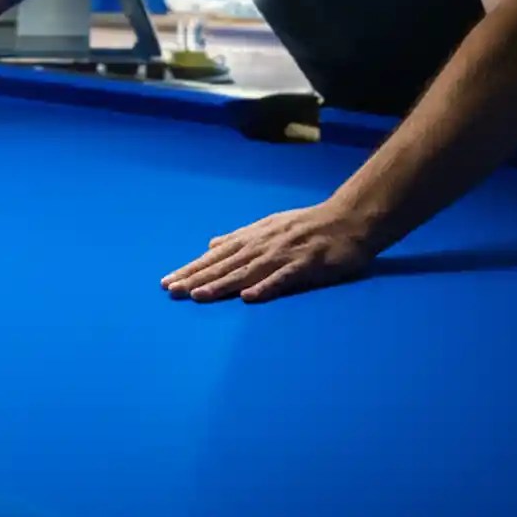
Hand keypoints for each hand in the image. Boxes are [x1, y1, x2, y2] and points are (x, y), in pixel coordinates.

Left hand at [161, 203, 376, 303]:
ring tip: (198, 296)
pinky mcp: (307, 264)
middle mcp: (262, 245)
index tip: (167, 282)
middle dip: (197, 278)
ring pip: (248, 272)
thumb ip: (239, 238)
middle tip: (172, 291)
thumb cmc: (306, 225)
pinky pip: (284, 277)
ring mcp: (284, 254)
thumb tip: (210, 245)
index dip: (191, 269)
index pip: (215, 256)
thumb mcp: (268, 226)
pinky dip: (267, 287)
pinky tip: (249, 298)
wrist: (349, 219)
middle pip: (225, 264)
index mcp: (252, 237)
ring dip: (222, 284)